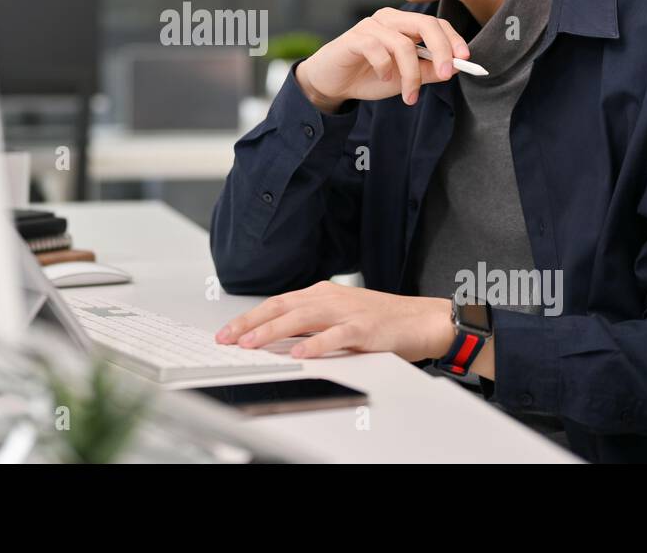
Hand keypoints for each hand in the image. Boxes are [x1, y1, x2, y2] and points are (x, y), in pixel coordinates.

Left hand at [215, 281, 455, 362]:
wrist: (420, 319)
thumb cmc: (378, 320)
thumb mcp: (337, 315)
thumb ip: (309, 323)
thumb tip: (275, 337)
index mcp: (320, 294)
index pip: (276, 303)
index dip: (250, 317)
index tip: (227, 332)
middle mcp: (328, 298)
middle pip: (281, 307)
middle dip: (251, 323)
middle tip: (227, 338)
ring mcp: (346, 312)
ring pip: (302, 317)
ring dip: (273, 331)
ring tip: (251, 344)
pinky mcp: (363, 328)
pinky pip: (335, 336)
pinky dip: (315, 343)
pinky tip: (299, 352)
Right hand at [294, 7, 469, 112]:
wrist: (332, 83)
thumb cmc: (369, 76)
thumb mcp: (405, 78)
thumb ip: (428, 71)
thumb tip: (455, 68)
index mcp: (404, 24)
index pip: (436, 24)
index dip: (453, 40)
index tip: (465, 60)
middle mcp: (389, 19)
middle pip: (425, 24)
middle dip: (441, 49)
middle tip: (447, 74)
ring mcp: (371, 26)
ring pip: (404, 44)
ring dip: (411, 74)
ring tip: (409, 95)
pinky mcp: (355, 37)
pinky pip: (379, 50)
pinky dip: (386, 68)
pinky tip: (383, 78)